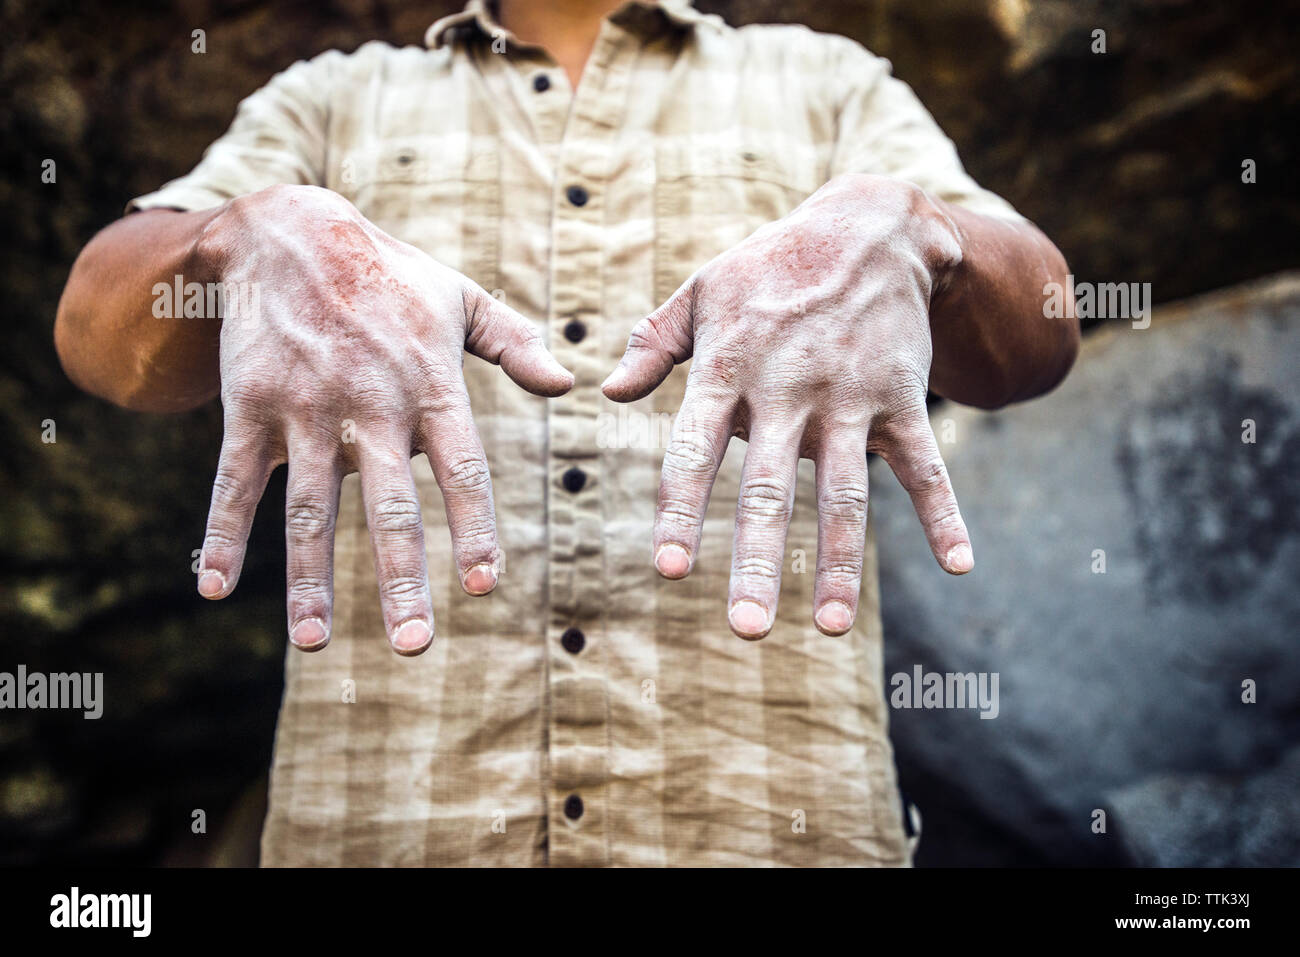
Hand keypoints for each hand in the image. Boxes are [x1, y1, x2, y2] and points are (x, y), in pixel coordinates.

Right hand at [193, 184, 572, 654]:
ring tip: (315, 644)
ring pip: (307, 506)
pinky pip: (234, 479)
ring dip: (310, 579)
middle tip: (414, 645)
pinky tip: (215, 588)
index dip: (473, 528)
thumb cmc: (389, 274)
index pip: (462, 468)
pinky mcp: (249, 404)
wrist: (288, 229)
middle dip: (401, 575)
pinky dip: (223, 533)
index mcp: (429, 383)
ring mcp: (305, 405)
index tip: (484, 587)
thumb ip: (516, 344)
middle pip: (389, 504)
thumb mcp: (461, 297)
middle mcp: (369, 400)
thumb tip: (571, 386)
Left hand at [602, 174, 972, 639]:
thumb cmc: (770, 268)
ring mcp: (850, 395)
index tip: (670, 571)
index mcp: (728, 368)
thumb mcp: (702, 292)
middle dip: (759, 561)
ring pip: (846, 492)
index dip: (681, 511)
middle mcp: (788, 389)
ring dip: (839, 561)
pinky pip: (924, 464)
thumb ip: (652, 345)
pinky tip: (960, 565)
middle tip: (747, 630)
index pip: (695, 450)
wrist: (870, 230)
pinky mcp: (901, 397)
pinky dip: (945, 513)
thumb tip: (605, 394)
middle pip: (770, 488)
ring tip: (830, 627)